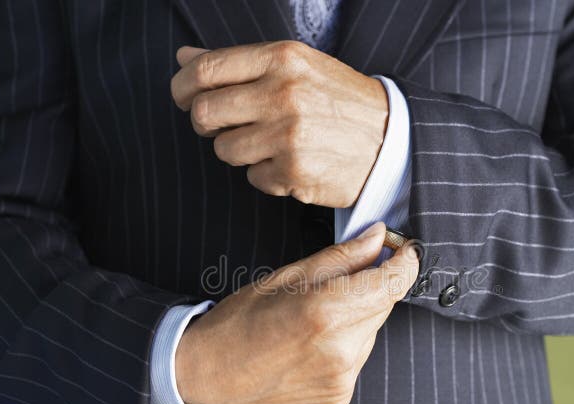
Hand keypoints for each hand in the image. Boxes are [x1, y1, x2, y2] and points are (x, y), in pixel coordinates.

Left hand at [170, 41, 388, 207]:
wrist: (391, 139)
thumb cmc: (340, 100)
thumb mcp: (297, 66)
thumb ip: (240, 62)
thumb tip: (184, 55)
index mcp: (283, 59)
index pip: (206, 69)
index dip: (182, 85)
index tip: (182, 96)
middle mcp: (284, 94)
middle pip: (204, 112)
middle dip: (205, 122)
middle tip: (221, 125)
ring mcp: (288, 136)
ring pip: (224, 150)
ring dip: (237, 151)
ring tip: (267, 144)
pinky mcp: (294, 173)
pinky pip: (253, 178)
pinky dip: (266, 174)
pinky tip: (291, 162)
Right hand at [174, 223, 418, 403]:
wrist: (210, 376)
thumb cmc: (238, 324)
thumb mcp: (287, 276)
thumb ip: (341, 257)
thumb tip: (376, 238)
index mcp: (326, 311)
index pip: (393, 282)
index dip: (404, 261)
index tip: (401, 249)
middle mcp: (341, 348)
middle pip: (384, 304)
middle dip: (370, 287)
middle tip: (335, 284)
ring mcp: (343, 377)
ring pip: (372, 330)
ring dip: (357, 317)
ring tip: (314, 319)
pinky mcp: (340, 395)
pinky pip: (360, 357)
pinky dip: (346, 344)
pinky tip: (313, 343)